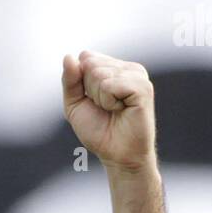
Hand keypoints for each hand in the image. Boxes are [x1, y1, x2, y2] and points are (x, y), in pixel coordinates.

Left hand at [62, 51, 155, 171]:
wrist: (118, 155)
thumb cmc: (99, 131)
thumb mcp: (75, 105)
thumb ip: (70, 81)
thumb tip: (68, 57)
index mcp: (113, 67)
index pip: (86, 57)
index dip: (81, 83)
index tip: (94, 101)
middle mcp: (126, 67)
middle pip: (91, 64)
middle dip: (90, 91)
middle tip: (106, 108)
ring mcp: (137, 75)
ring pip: (100, 74)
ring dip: (100, 99)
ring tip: (114, 111)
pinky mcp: (143, 87)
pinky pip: (111, 85)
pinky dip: (109, 102)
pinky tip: (122, 110)